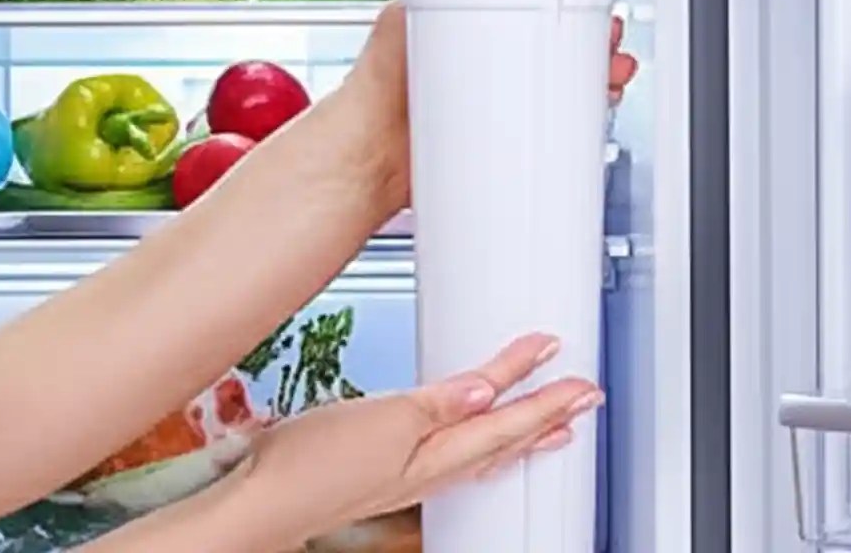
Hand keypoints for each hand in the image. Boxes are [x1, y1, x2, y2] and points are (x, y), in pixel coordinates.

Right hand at [229, 333, 601, 549]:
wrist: (264, 501)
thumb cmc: (313, 465)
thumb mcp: (382, 418)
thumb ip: (439, 403)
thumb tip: (489, 390)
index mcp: (436, 449)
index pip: (499, 412)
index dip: (532, 379)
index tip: (556, 350)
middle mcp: (432, 467)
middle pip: (505, 439)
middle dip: (549, 415)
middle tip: (586, 397)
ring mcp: (412, 475)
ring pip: (485, 454)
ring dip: (524, 436)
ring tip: (555, 426)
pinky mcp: (389, 474)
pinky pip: (457, 463)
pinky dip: (483, 450)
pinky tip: (476, 445)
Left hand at [344, 0, 639, 210]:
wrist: (365, 156)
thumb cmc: (370, 90)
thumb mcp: (401, 22)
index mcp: (466, 32)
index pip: (529, 10)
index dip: (566, 12)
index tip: (590, 15)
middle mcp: (484, 67)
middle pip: (553, 50)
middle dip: (591, 49)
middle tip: (609, 50)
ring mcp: (493, 104)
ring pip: (557, 90)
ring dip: (593, 84)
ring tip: (610, 81)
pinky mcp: (496, 140)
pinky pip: (542, 129)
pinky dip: (573, 125)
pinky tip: (592, 120)